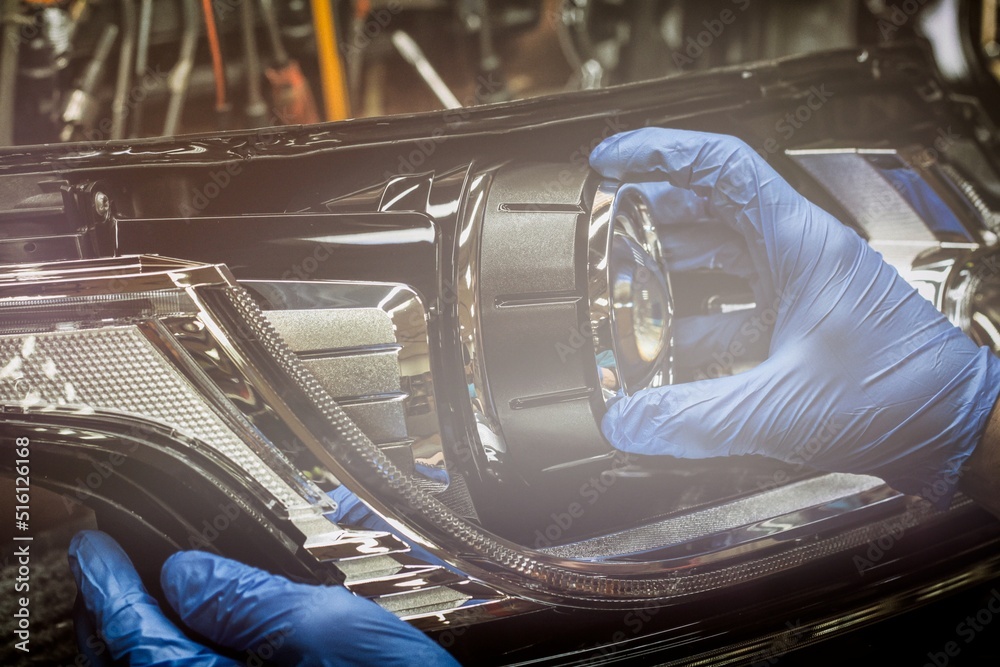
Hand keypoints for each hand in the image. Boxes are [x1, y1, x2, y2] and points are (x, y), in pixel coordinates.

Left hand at [68, 530, 459, 666]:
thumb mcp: (334, 631)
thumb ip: (254, 599)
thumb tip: (191, 572)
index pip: (138, 638)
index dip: (111, 586)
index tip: (96, 550)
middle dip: (112, 615)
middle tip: (104, 569)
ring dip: (137, 641)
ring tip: (134, 600)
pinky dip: (171, 661)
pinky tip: (187, 639)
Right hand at [591, 128, 999, 502]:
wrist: (954, 429)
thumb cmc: (903, 395)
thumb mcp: (780, 407)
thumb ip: (692, 418)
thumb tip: (630, 420)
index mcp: (800, 245)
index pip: (721, 166)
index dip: (658, 154)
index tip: (611, 162)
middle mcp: (798, 258)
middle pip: (709, 210)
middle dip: (650, 217)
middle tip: (605, 229)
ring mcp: (799, 291)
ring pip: (718, 260)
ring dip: (669, 272)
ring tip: (625, 287)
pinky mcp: (798, 326)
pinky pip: (731, 310)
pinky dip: (693, 323)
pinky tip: (667, 352)